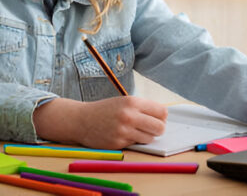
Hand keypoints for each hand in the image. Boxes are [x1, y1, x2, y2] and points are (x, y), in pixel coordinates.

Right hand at [33, 96, 167, 149]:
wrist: (82, 120)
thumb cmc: (105, 110)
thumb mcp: (124, 101)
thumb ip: (142, 107)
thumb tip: (164, 116)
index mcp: (132, 102)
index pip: (162, 112)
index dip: (162, 117)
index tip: (157, 118)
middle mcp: (129, 115)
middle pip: (160, 127)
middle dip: (158, 129)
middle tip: (151, 128)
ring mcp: (124, 130)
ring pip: (150, 138)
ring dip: (146, 136)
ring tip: (136, 131)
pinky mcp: (118, 143)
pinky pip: (136, 145)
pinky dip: (133, 141)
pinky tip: (124, 135)